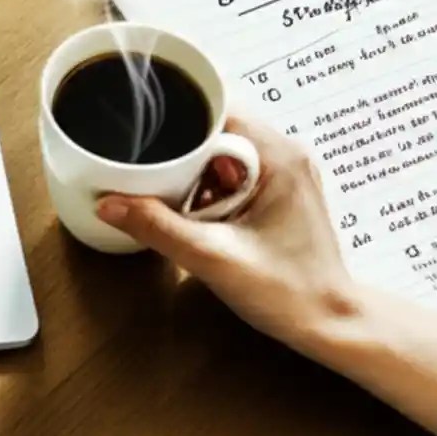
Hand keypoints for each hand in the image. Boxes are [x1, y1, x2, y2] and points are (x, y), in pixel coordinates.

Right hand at [95, 116, 355, 351]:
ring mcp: (282, 174)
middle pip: (215, 130)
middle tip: (151, 177)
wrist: (329, 324)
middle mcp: (285, 154)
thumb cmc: (289, 291)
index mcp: (279, 155)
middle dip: (179, 153)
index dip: (177, 122)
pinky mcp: (275, 194)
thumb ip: (157, 227)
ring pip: (219, 154)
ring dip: (191, 174)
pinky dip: (206, 190)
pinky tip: (194, 216)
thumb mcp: (213, 257)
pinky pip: (229, 175)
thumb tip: (107, 203)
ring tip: (175, 202)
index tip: (142, 136)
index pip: (217, 111)